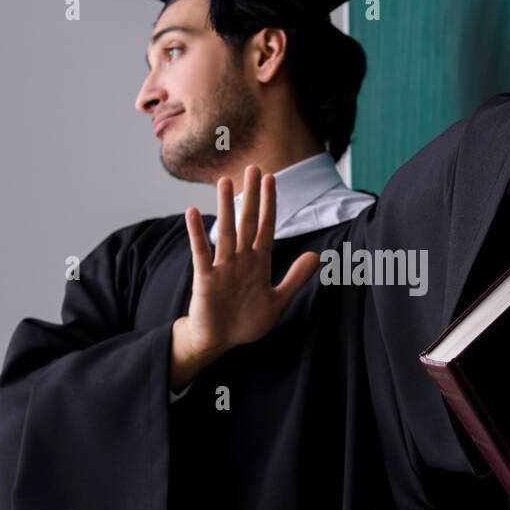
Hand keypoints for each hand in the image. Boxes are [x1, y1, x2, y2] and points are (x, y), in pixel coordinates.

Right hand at [170, 165, 319, 389]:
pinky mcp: (206, 279)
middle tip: (253, 167)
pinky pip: (202, 253)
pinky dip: (197, 234)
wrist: (220, 342)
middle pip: (247, 222)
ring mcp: (222, 267)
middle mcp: (241, 259)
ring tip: (225, 181)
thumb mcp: (278, 301)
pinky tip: (193, 213)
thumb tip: (317, 256)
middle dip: (251, 196)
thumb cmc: (246, 322)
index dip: (270, 204)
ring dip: (226, 207)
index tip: (272, 179)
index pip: (266, 227)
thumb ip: (296, 278)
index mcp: (258, 263)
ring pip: (226, 231)